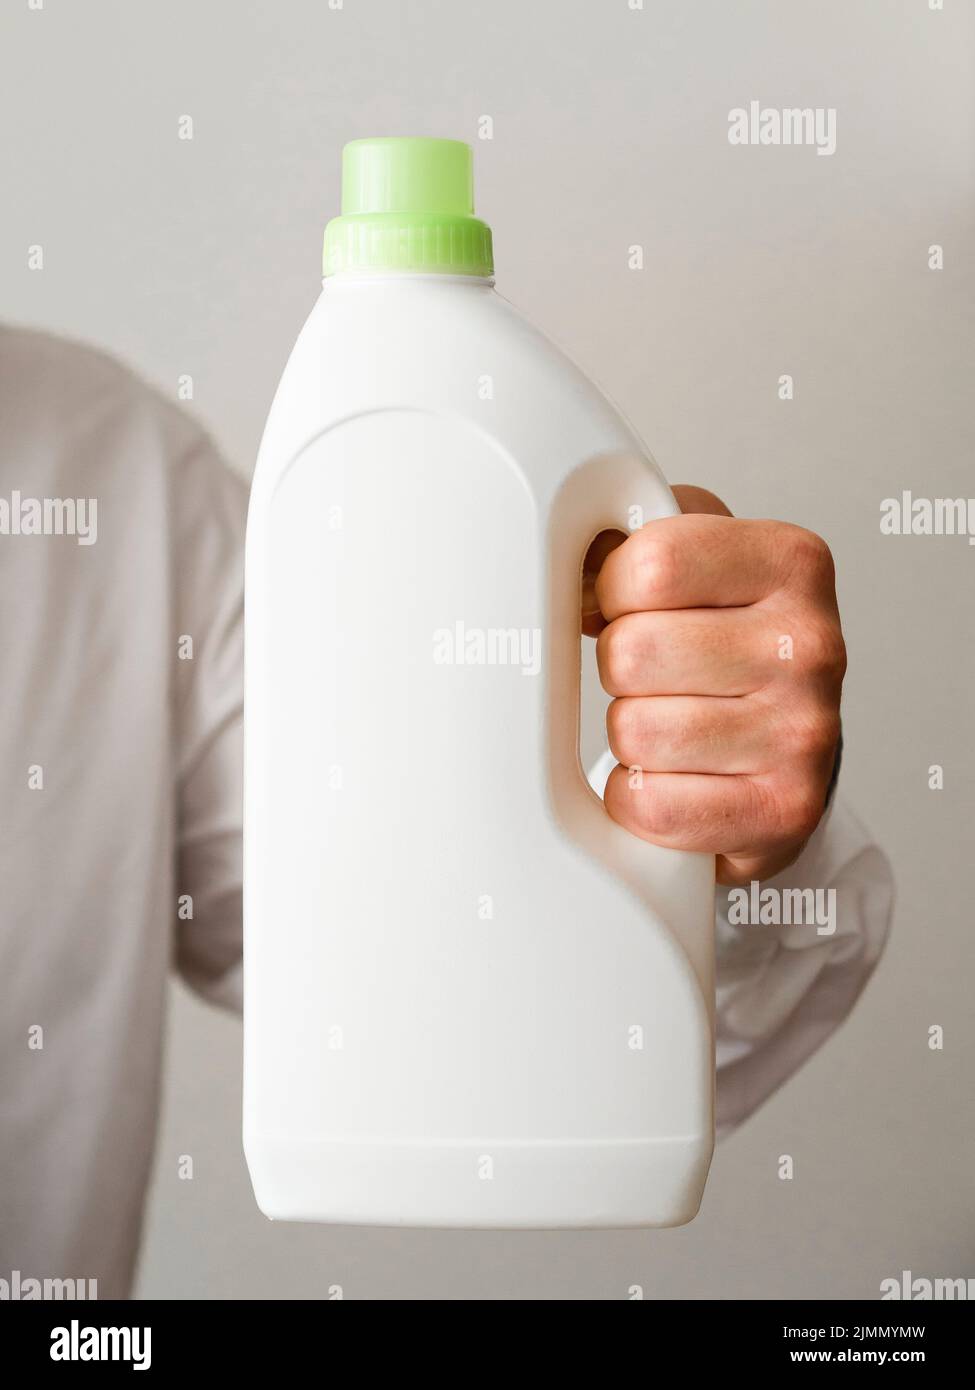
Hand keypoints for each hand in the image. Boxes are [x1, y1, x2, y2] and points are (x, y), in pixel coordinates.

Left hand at [582, 486, 845, 884]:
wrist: (786, 746)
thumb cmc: (725, 644)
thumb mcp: (693, 559)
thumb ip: (628, 532)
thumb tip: (560, 552)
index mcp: (791, 563)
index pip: (650, 566)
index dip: (613, 593)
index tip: (633, 607)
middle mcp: (810, 646)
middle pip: (631, 653)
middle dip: (619, 670)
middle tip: (657, 677)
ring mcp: (803, 733)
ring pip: (634, 732)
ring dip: (630, 736)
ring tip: (672, 725)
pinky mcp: (781, 811)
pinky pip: (647, 803)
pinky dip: (639, 796)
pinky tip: (676, 776)